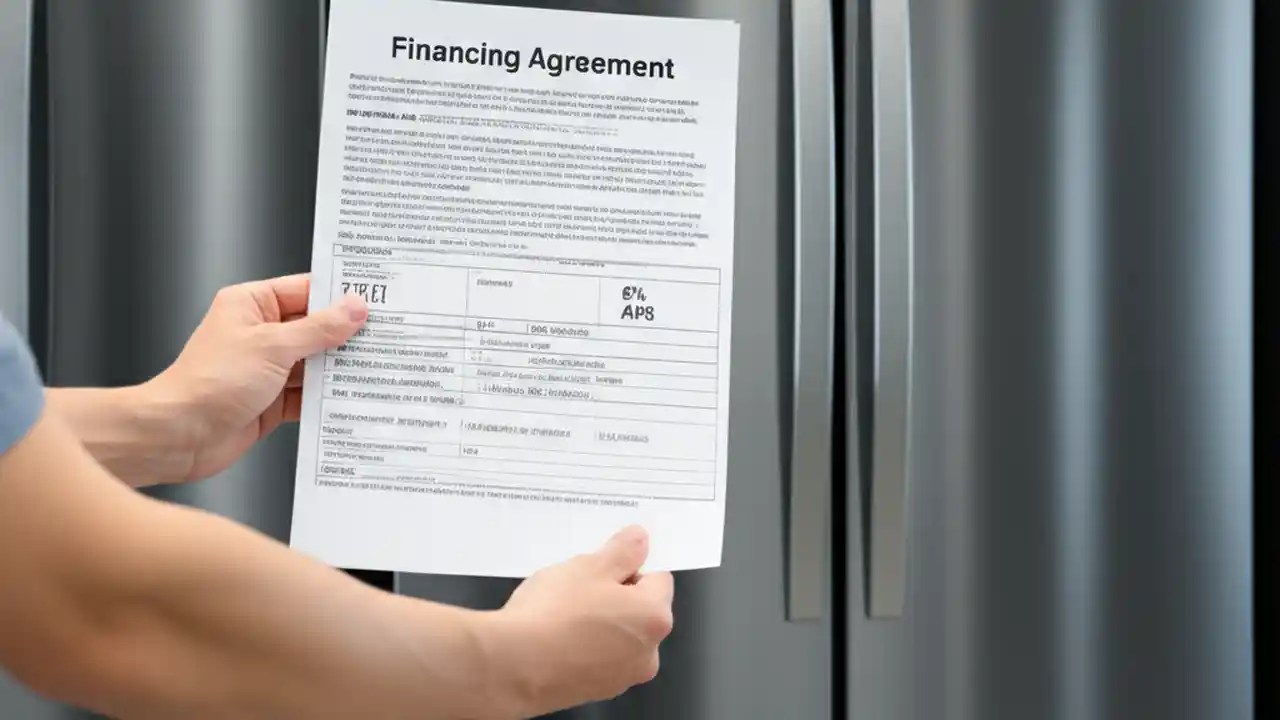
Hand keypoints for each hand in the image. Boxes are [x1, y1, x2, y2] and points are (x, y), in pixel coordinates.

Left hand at [149, 274, 366, 481]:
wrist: (177, 435)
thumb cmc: (208, 382)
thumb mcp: (272, 346)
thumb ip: (318, 329)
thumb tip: (353, 309)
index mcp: (251, 305)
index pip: (306, 290)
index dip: (341, 295)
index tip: (376, 300)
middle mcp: (259, 334)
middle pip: (315, 328)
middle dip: (347, 335)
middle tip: (386, 336)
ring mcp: (266, 369)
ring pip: (315, 363)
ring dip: (340, 369)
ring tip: (377, 367)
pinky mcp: (271, 401)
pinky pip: (308, 395)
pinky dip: (328, 398)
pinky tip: (352, 398)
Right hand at [491, 526, 674, 715]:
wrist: (513, 666)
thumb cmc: (554, 614)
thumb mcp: (591, 566)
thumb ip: (623, 551)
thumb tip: (640, 540)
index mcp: (655, 617)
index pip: (659, 579)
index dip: (629, 567)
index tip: (602, 566)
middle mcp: (647, 654)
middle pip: (641, 610)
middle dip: (616, 596)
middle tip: (579, 588)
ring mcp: (621, 678)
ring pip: (618, 636)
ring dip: (600, 623)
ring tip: (563, 615)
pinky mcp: (595, 692)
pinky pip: (598, 659)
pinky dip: (584, 647)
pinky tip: (557, 639)